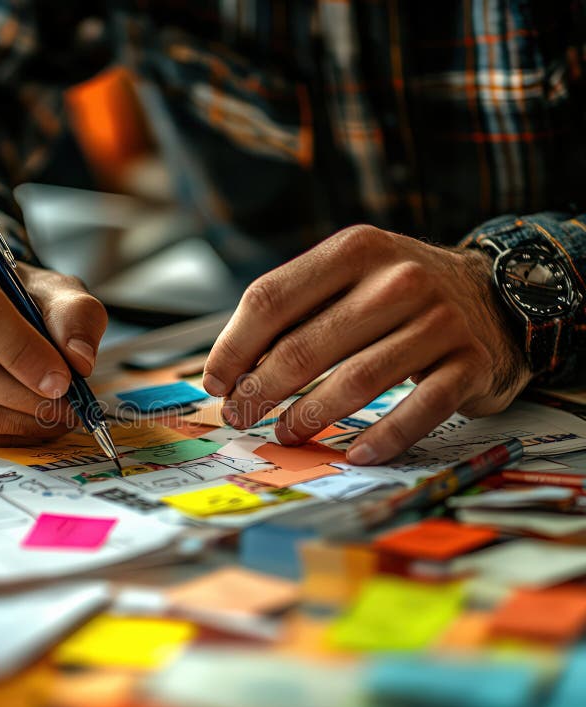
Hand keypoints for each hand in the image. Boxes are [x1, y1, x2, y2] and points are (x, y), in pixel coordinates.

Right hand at [0, 226, 107, 444]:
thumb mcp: (55, 287)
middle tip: (68, 404)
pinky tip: (34, 422)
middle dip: (23, 391)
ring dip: (19, 416)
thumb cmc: (17, 291)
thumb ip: (75, 314)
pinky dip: (4, 431)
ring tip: (60, 414)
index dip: (20, 347)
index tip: (62, 378)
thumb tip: (79, 359)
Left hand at [203, 225, 531, 464]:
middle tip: (240, 416)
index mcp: (354, 251)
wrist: (494, 296)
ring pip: (357, 381)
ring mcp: (438, 322)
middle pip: (305, 345)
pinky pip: (419, 410)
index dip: (233, 348)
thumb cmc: (399, 294)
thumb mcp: (349, 277)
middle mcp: (398, 279)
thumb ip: (294, 312)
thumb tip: (229, 372)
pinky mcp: (469, 364)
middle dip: (260, 390)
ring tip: (284, 433)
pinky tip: (354, 453)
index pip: (271, 299)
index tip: (215, 383)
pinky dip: (383, 437)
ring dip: (308, 417)